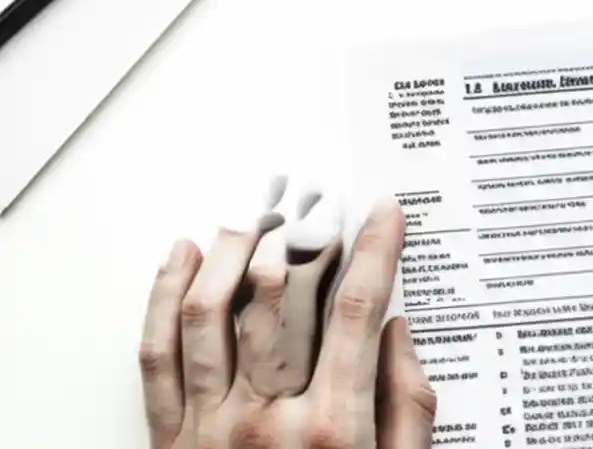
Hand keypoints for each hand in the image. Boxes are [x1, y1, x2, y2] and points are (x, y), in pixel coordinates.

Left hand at [138, 200, 435, 447]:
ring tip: (252, 211)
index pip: (354, 311)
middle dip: (298, 234)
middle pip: (276, 298)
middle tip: (312, 196)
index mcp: (334, 429)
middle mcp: (267, 420)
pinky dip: (162, 297)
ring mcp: (210, 428)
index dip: (373, 251)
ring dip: (230, 249)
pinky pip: (157, 354)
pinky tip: (180, 257)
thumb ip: (407, 409)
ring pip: (209, 312)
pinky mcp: (170, 440)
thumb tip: (398, 335)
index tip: (383, 214)